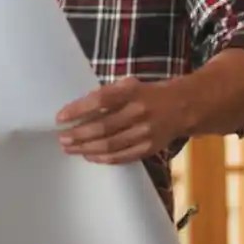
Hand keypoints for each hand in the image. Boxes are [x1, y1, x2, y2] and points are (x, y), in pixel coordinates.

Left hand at [55, 77, 189, 164]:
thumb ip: (108, 94)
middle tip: (62, 138)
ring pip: (109, 145)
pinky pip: (122, 157)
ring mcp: (145, 132)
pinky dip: (103, 158)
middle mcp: (139, 112)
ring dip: (85, 148)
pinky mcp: (149, 148)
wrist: (183, 107)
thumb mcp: (130, 85)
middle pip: (102, 127)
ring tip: (70, 148)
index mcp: (132, 91)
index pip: (100, 101)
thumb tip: (78, 108)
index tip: (60, 118)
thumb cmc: (149, 94)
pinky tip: (90, 156)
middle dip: (78, 134)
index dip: (78, 110)